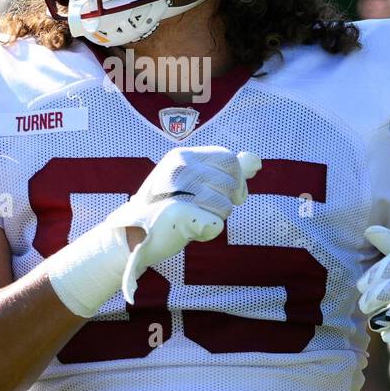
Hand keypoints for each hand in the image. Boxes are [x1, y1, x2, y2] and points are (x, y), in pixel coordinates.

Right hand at [109, 146, 261, 303]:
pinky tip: (189, 229)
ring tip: (192, 217)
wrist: (133, 235)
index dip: (237, 180)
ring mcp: (179, 190)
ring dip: (215, 217)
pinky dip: (207, 231)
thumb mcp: (194, 181)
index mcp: (183, 156)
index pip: (229, 159)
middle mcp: (180, 168)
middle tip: (204, 208)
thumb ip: (225, 170)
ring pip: (225, 206)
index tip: (228, 195)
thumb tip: (256, 160)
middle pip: (231, 182)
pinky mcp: (181, 214)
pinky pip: (216, 224)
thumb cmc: (167, 207)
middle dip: (227, 200)